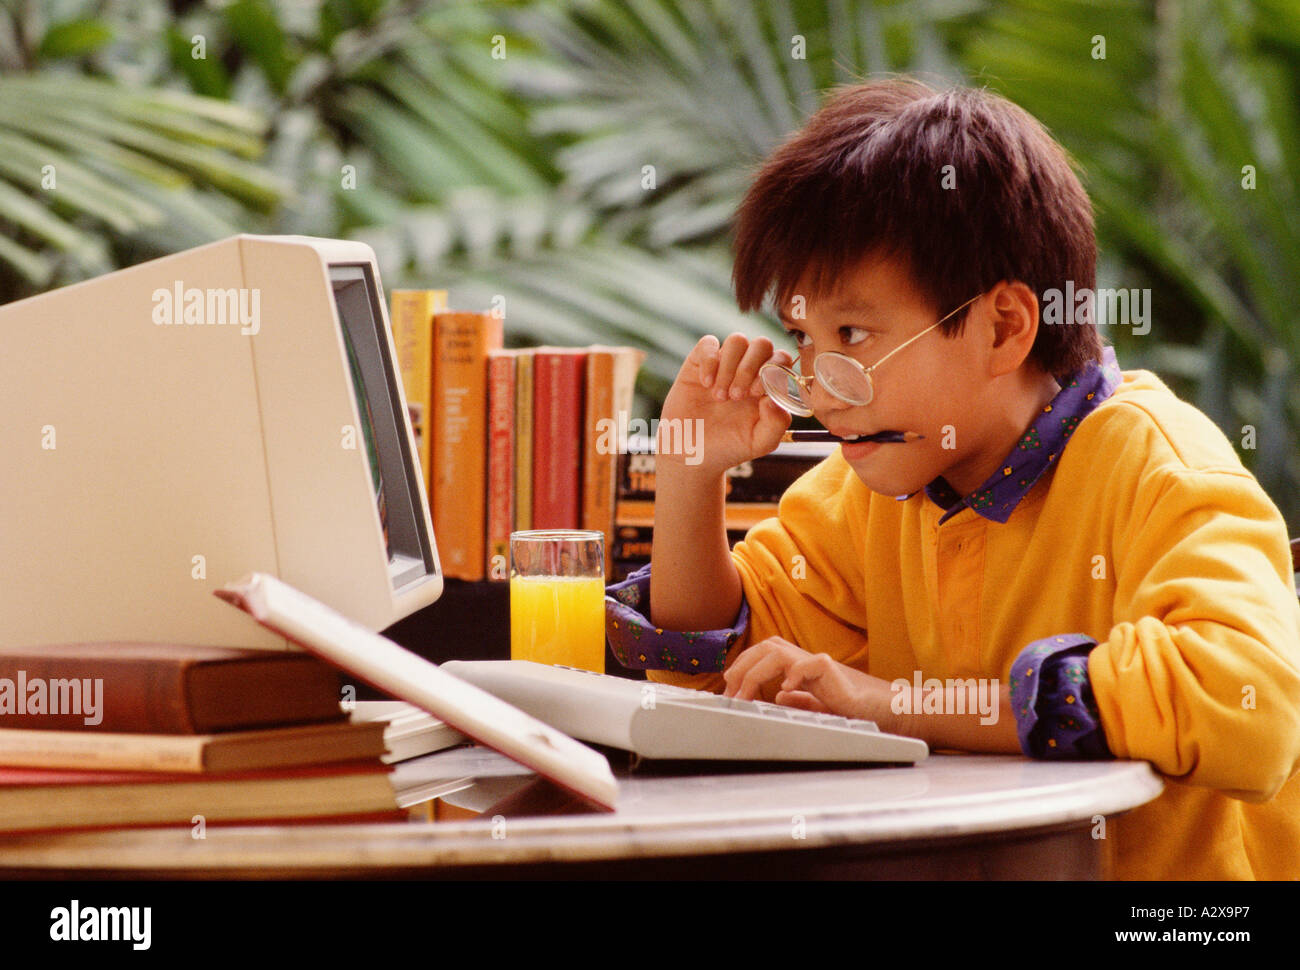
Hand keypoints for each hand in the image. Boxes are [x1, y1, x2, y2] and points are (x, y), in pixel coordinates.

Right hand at [658, 333, 791, 476]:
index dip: (772, 371)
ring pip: (737, 340)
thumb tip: (774, 398)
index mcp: (767, 384)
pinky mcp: (699, 363)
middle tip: (737, 396)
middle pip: (762, 344)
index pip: (781, 359)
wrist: (691, 452)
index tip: (756, 395)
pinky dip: (709, 361)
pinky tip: (705, 384)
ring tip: (720, 396)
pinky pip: (708, 343)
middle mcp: (748, 370)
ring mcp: (724, 365)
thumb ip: (777, 423)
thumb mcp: (759, 442)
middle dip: (750, 368)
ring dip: (730, 367)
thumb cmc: (728, 446)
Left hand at [721, 636, 899, 726]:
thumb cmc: (851, 707)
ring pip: (777, 652)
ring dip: (756, 672)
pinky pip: (808, 664)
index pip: (762, 656)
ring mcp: (816, 662)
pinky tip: (784, 691)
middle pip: (765, 648)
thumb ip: (799, 699)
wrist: (879, 709)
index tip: (728, 689)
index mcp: (798, 666)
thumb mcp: (818, 705)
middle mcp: (804, 659)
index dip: (742, 667)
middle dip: (742, 666)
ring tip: (745, 695)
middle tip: (729, 691)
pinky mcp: (831, 669)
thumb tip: (779, 695)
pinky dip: (793, 674)